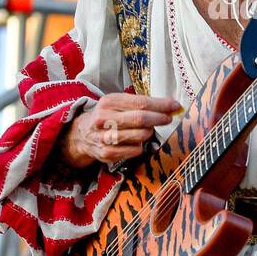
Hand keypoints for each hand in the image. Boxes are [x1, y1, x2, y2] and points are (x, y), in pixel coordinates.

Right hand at [61, 94, 182, 168]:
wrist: (81, 134)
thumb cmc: (107, 116)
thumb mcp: (118, 103)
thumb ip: (141, 103)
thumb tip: (171, 105)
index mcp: (108, 102)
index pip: (141, 103)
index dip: (161, 105)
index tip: (175, 106)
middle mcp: (104, 119)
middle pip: (141, 119)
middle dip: (159, 118)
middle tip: (168, 118)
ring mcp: (105, 137)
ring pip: (140, 136)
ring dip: (149, 133)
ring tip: (146, 130)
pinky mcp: (107, 153)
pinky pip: (135, 150)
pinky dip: (140, 146)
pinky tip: (135, 142)